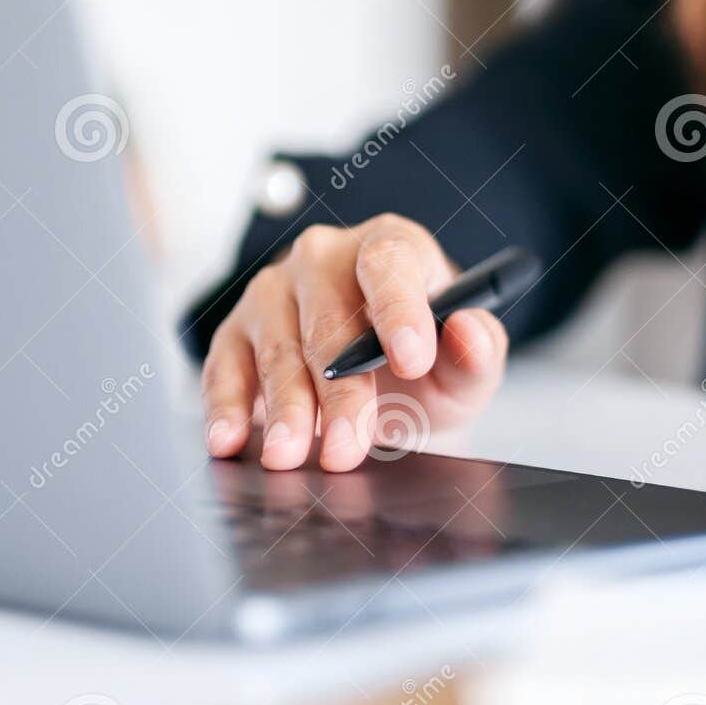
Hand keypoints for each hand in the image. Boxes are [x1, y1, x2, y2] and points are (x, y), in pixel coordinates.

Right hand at [199, 215, 509, 471]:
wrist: (386, 388)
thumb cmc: (428, 364)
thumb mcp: (467, 368)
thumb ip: (479, 351)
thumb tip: (469, 330)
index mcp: (391, 247)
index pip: (390, 263)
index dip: (399, 309)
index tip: (413, 359)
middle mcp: (325, 257)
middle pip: (328, 318)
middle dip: (339, 390)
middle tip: (347, 447)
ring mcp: (274, 291)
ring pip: (276, 347)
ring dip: (284, 407)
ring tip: (289, 456)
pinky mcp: (236, 332)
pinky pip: (226, 366)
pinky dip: (226, 406)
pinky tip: (229, 441)